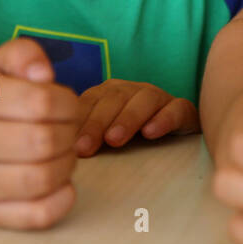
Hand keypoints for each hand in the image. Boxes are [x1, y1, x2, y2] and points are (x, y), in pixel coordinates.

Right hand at [0, 38, 79, 229]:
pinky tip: (64, 183)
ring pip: (43, 178)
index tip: (68, 105)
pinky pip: (37, 215)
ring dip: (68, 163)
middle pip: (45, 141)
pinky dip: (63, 200)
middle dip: (70, 133)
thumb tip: (43, 73)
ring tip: (63, 152)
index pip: (43, 102)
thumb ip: (25, 53)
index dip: (69, 103)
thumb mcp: (6, 63)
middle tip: (68, 130)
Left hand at [72, 79, 200, 156]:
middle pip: (115, 99)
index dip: (80, 122)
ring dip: (127, 118)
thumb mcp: (104, 138)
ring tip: (114, 140)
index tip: (69, 146)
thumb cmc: (130, 141)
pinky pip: (176, 108)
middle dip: (97, 123)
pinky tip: (151, 132)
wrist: (173, 136)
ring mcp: (159, 98)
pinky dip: (163, 118)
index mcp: (109, 94)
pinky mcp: (183, 110)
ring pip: (144, 99)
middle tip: (85, 148)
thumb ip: (85, 138)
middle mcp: (133, 91)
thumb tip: (59, 152)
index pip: (91, 101)